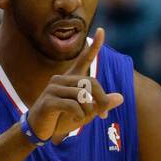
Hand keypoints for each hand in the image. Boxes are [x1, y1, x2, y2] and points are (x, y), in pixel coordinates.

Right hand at [27, 27, 123, 144]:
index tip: (102, 30)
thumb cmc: (62, 119)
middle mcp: (61, 79)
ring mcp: (53, 88)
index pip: (84, 59)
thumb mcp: (85, 113)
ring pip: (82, 96)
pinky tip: (73, 120)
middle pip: (91, 82)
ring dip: (87, 112)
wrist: (39, 130)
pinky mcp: (49, 101)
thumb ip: (101, 104)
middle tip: (102, 115)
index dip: (94, 46)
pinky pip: (73, 106)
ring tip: (81, 119)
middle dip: (101, 100)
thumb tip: (122, 98)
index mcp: (70, 79)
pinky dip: (78, 116)